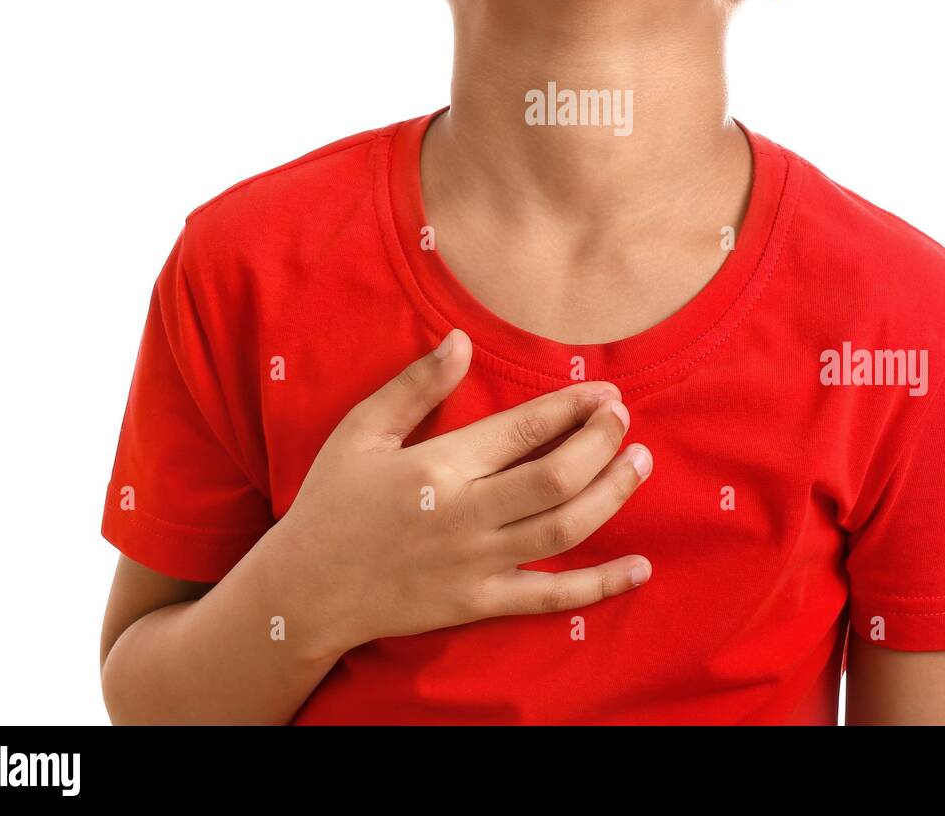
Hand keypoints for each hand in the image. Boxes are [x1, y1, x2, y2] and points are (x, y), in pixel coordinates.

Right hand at [275, 330, 652, 657]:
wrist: (304, 592)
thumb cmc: (333, 502)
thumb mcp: (361, 432)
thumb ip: (414, 387)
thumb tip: (460, 340)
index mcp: (439, 467)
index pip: (524, 430)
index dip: (572, 406)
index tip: (604, 389)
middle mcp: (465, 516)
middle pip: (557, 477)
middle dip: (602, 443)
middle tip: (625, 418)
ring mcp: (476, 565)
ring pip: (564, 529)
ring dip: (612, 494)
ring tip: (641, 463)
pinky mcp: (479, 604)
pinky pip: (552, 599)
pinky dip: (601, 585)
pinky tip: (639, 567)